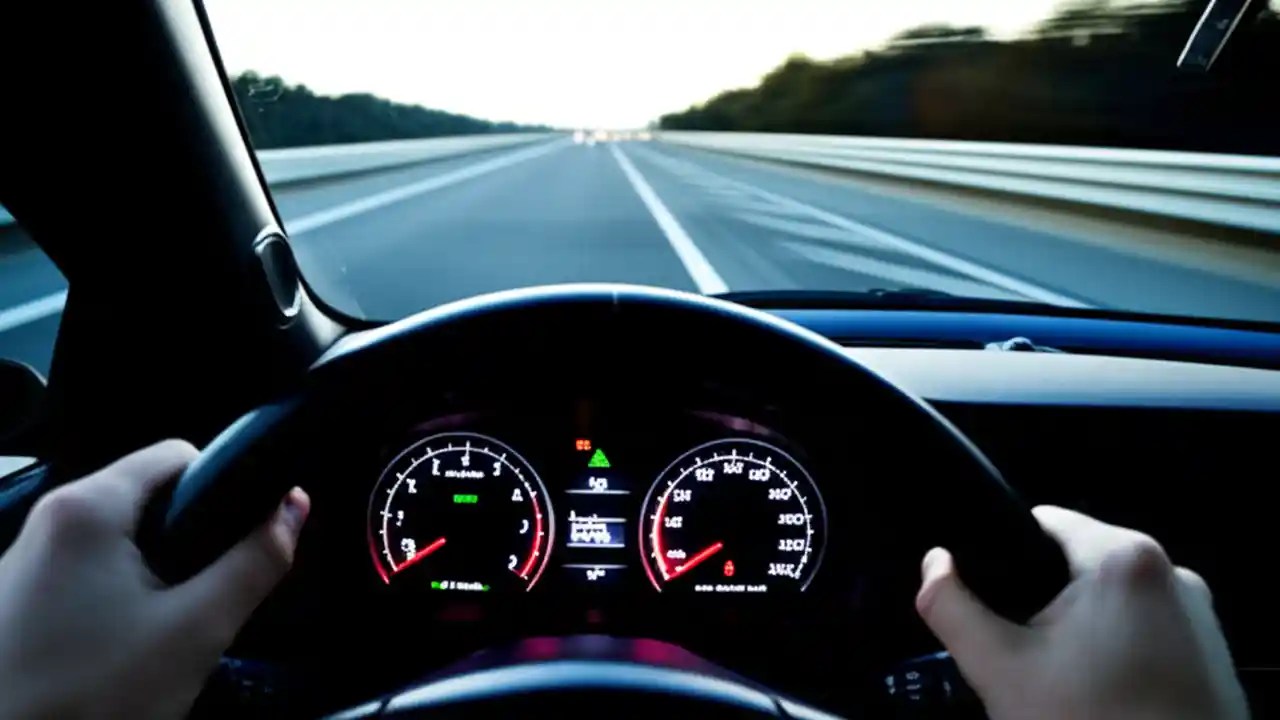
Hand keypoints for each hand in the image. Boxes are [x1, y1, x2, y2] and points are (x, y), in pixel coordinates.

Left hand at [0, 440, 308, 718]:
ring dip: (148, 575)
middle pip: (145, 500)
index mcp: (87, 509)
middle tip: (198, 603)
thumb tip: (295, 508)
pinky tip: (114, 651)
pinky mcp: (9, 602)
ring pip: (113, 543)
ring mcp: (17, 563)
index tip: (238, 542)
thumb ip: (256, 562)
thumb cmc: (91, 698)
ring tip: (157, 634)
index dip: (224, 491)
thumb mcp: (196, 631)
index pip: (178, 455)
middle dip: (185, 543)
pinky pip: (79, 576)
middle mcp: (43, 521)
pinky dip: (108, 600)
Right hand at [916, 506, 1247, 719]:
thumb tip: (933, 563)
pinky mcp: (1213, 650)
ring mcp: (1200, 613)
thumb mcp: (1001, 671)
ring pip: (1111, 600)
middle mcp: (1173, 571)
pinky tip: (1106, 696)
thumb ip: (952, 607)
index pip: (1042, 522)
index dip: (1006, 560)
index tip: (1001, 612)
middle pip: (1076, 564)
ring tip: (1068, 684)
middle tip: (1030, 659)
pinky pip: (1146, 629)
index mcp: (1122, 556)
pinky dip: (1119, 651)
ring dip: (1082, 630)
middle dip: (1045, 603)